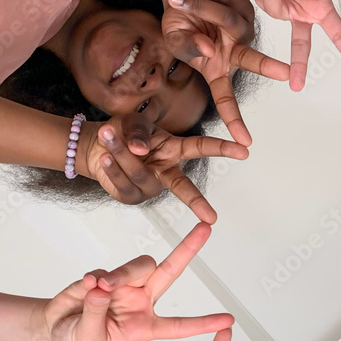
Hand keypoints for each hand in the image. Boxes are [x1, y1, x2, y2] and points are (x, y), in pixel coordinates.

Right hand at [33, 223, 232, 340]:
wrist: (54, 332)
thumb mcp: (90, 340)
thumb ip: (96, 315)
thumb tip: (101, 288)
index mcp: (146, 327)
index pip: (179, 326)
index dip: (203, 323)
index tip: (229, 321)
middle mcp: (141, 301)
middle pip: (169, 271)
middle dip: (188, 249)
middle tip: (206, 228)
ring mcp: (124, 286)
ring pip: (137, 267)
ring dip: (121, 274)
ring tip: (98, 287)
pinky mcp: (104, 276)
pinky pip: (105, 270)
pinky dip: (95, 278)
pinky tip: (84, 287)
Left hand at [82, 113, 248, 223]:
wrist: (96, 147)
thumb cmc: (121, 132)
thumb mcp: (132, 123)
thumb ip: (138, 133)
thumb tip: (141, 149)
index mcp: (174, 150)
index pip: (202, 148)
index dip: (223, 148)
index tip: (244, 150)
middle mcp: (166, 171)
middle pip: (184, 187)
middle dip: (197, 202)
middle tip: (212, 217)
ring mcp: (150, 186)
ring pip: (142, 175)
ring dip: (122, 154)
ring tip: (108, 135)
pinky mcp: (132, 196)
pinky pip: (124, 184)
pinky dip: (112, 168)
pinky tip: (104, 156)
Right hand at [164, 0, 290, 144]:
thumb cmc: (179, 23)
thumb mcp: (172, 38)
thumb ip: (187, 47)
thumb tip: (208, 50)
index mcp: (217, 69)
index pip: (226, 99)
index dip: (234, 120)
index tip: (245, 143)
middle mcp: (234, 52)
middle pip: (250, 60)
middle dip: (267, 65)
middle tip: (286, 73)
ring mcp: (244, 30)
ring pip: (227, 19)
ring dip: (200, 7)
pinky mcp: (247, 9)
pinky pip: (227, 1)